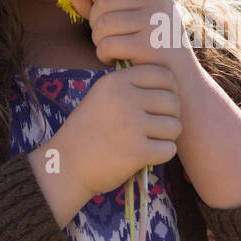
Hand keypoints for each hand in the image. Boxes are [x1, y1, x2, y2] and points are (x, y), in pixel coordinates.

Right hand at [50, 63, 181, 196]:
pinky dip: (161, 155)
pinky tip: (145, 156)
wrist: (65, 166)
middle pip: (173, 101)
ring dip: (167, 137)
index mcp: (115, 81)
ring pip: (175, 126)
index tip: (159, 105)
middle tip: (154, 129)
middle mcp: (124, 99)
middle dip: (169, 116)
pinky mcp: (137, 152)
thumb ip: (131, 86)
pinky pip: (169, 149)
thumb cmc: (89, 131)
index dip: (169, 90)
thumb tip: (172, 84)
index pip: (163, 74)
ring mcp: (131, 125)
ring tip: (149, 142)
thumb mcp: (102, 96)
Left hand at [70, 0, 196, 82]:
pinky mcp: (148, 46)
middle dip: (96, 22)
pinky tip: (113, 60)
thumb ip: (102, 5)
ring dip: (98, 40)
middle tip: (106, 37)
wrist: (179, 77)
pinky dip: (103, 55)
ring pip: (102, 24)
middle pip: (103, 2)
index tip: (106, 14)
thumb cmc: (150, 44)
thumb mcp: (131, 18)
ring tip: (110, 48)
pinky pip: (107, 45)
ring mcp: (155, 21)